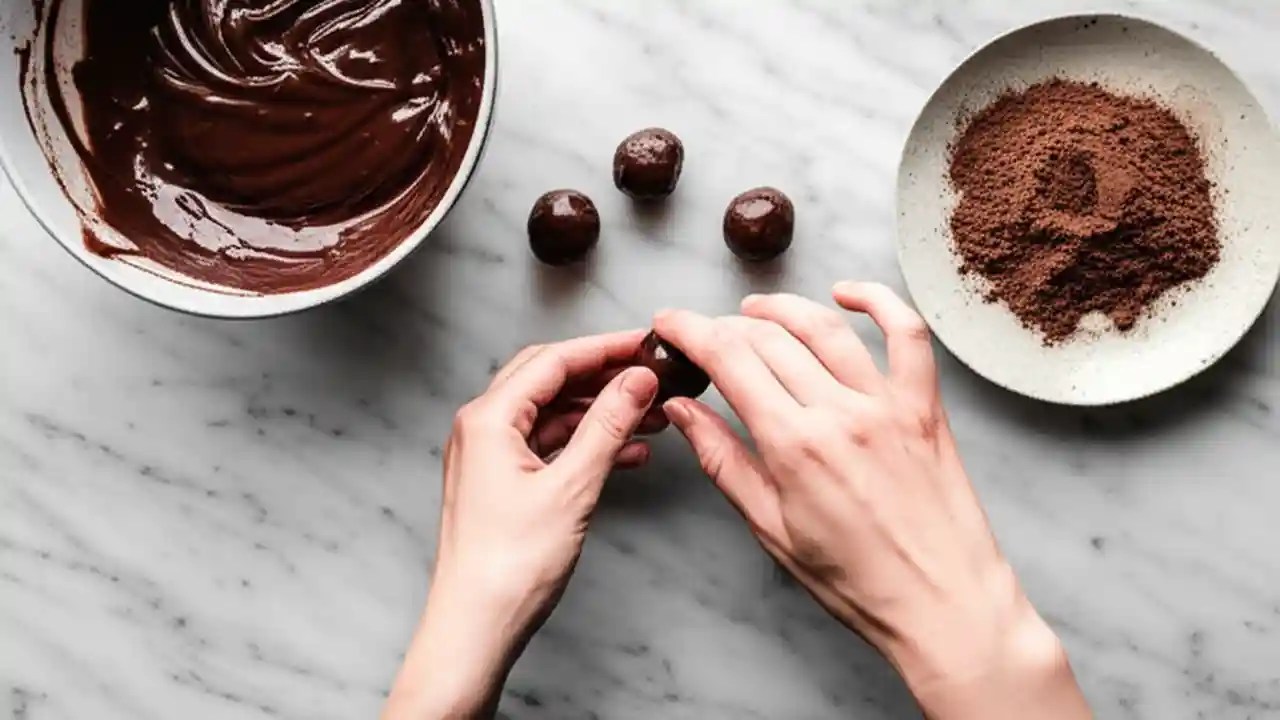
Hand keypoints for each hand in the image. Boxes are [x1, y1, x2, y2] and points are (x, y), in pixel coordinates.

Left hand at [384, 331, 661, 719]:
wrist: (475, 627)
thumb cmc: (507, 568)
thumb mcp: (571, 487)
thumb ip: (607, 425)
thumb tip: (637, 382)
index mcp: (488, 419)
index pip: (554, 360)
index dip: (605, 348)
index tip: (646, 345)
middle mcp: (482, 429)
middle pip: (551, 379)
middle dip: (604, 375)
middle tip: (650, 374)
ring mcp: (490, 457)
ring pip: (554, 414)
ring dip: (601, 412)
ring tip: (651, 415)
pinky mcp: (502, 483)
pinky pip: (550, 447)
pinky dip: (587, 444)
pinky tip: (627, 453)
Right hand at [655, 283, 1089, 719]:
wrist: (944, 606)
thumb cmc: (857, 582)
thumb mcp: (772, 529)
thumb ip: (723, 461)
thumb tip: (681, 411)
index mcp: (794, 445)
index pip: (729, 360)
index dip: (690, 330)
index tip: (668, 323)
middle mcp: (840, 412)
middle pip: (769, 339)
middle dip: (724, 325)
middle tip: (704, 333)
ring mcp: (888, 404)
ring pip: (825, 327)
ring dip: (781, 308)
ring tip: (754, 310)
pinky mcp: (925, 406)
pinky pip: (907, 334)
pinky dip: (878, 301)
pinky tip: (846, 294)